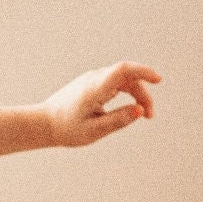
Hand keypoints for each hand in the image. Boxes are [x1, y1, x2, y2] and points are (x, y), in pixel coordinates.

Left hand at [41, 63, 160, 147]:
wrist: (43, 123)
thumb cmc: (66, 128)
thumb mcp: (94, 130)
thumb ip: (118, 121)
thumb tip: (140, 111)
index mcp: (95, 88)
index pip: (123, 70)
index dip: (143, 71)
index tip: (158, 80)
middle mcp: (94, 79)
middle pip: (128, 77)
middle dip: (143, 94)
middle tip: (150, 116)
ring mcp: (93, 79)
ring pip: (123, 80)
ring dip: (137, 94)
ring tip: (143, 114)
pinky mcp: (92, 83)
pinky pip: (116, 82)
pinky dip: (127, 92)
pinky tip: (131, 106)